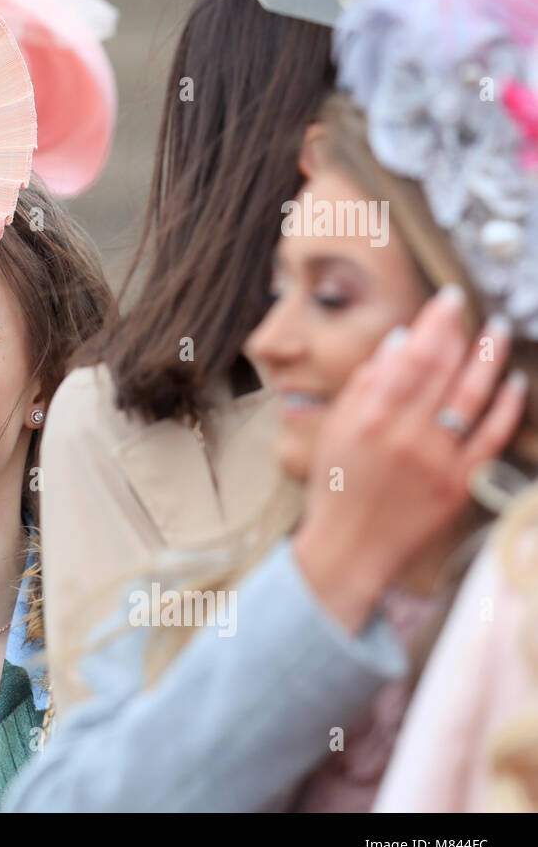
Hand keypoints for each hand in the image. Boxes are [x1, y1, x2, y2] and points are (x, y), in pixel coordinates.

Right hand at [293, 285, 527, 631]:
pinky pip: (490, 438)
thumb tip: (396, 342)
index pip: (412, 356)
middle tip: (469, 309)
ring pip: (472, 397)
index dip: (434, 324)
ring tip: (498, 333)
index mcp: (370, 418)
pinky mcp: (459, 483)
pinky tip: (513, 384)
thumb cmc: (335, 487)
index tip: (446, 300)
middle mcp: (406, 434)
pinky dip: (505, 408)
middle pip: (443, 370)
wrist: (349, 547)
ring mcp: (437, 460)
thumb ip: (364, 385)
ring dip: (489, 360)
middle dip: (459, 333)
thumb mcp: (334, 429)